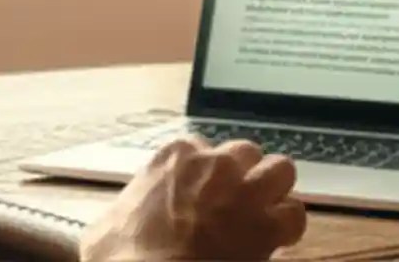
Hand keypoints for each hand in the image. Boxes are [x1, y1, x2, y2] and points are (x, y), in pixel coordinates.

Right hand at [79, 135, 306, 260]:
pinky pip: (294, 213)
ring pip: (280, 169)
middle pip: (246, 152)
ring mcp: (245, 191)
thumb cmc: (120, 258)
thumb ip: (124, 212)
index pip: (199, 147)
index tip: (201, 192)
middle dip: (245, 173)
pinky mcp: (266, 224)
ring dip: (274, 190)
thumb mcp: (105, 227)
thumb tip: (120, 225)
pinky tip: (277, 240)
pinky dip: (288, 226)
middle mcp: (215, 165)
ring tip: (265, 212)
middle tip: (238, 200)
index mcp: (173, 157)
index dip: (204, 172)